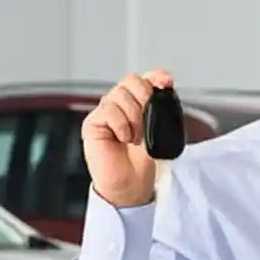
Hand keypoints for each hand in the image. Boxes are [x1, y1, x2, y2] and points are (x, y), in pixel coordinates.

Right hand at [81, 69, 173, 206]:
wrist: (132, 183)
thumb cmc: (145, 160)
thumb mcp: (161, 128)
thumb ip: (161, 104)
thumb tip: (164, 82)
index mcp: (140, 101)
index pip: (146, 77)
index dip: (156, 76)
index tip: (166, 83)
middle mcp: (122, 103)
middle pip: (133, 81)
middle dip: (145, 99)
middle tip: (148, 122)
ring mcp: (107, 111)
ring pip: (120, 94)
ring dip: (134, 117)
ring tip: (135, 137)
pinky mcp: (93, 122)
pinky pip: (109, 110)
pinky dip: (121, 124)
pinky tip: (123, 138)